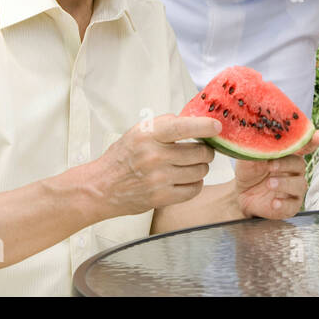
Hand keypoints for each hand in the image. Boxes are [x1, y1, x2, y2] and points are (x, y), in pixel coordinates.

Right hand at [90, 114, 218, 217]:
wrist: (101, 187)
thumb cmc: (123, 157)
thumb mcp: (138, 132)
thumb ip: (165, 125)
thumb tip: (196, 120)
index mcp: (148, 135)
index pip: (183, 126)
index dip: (205, 126)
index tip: (217, 126)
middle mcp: (154, 156)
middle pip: (200, 152)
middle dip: (205, 151)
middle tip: (201, 151)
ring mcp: (158, 178)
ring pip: (200, 171)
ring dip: (200, 168)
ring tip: (190, 166)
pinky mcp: (161, 197)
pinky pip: (194, 189)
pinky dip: (195, 184)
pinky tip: (186, 180)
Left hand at [234, 130, 318, 219]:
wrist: (239, 195)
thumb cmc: (249, 172)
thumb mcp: (248, 160)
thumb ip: (255, 150)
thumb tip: (257, 139)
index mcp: (288, 156)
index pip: (303, 147)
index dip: (311, 141)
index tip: (316, 135)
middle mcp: (294, 171)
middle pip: (299, 164)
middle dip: (286, 164)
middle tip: (271, 166)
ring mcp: (294, 189)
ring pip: (298, 185)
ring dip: (284, 183)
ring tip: (269, 184)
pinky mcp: (290, 206)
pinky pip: (292, 205)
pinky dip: (283, 204)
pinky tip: (274, 203)